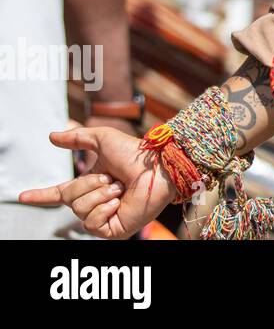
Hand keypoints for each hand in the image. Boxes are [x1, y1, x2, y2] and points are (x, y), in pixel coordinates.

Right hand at [18, 126, 179, 238]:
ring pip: (79, 211)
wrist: (157, 168)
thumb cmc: (135, 153)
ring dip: (99, 195)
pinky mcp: (113, 230)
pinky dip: (104, 209)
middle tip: (112, 178)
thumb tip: (51, 136)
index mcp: (91, 184)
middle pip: (69, 199)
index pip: (61, 193)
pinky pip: (91, 224)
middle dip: (88, 185)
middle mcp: (96, 202)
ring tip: (120, 188)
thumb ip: (78, 137)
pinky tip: (119, 202)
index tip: (22, 196)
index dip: (41, 195)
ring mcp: (104, 217)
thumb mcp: (103, 140)